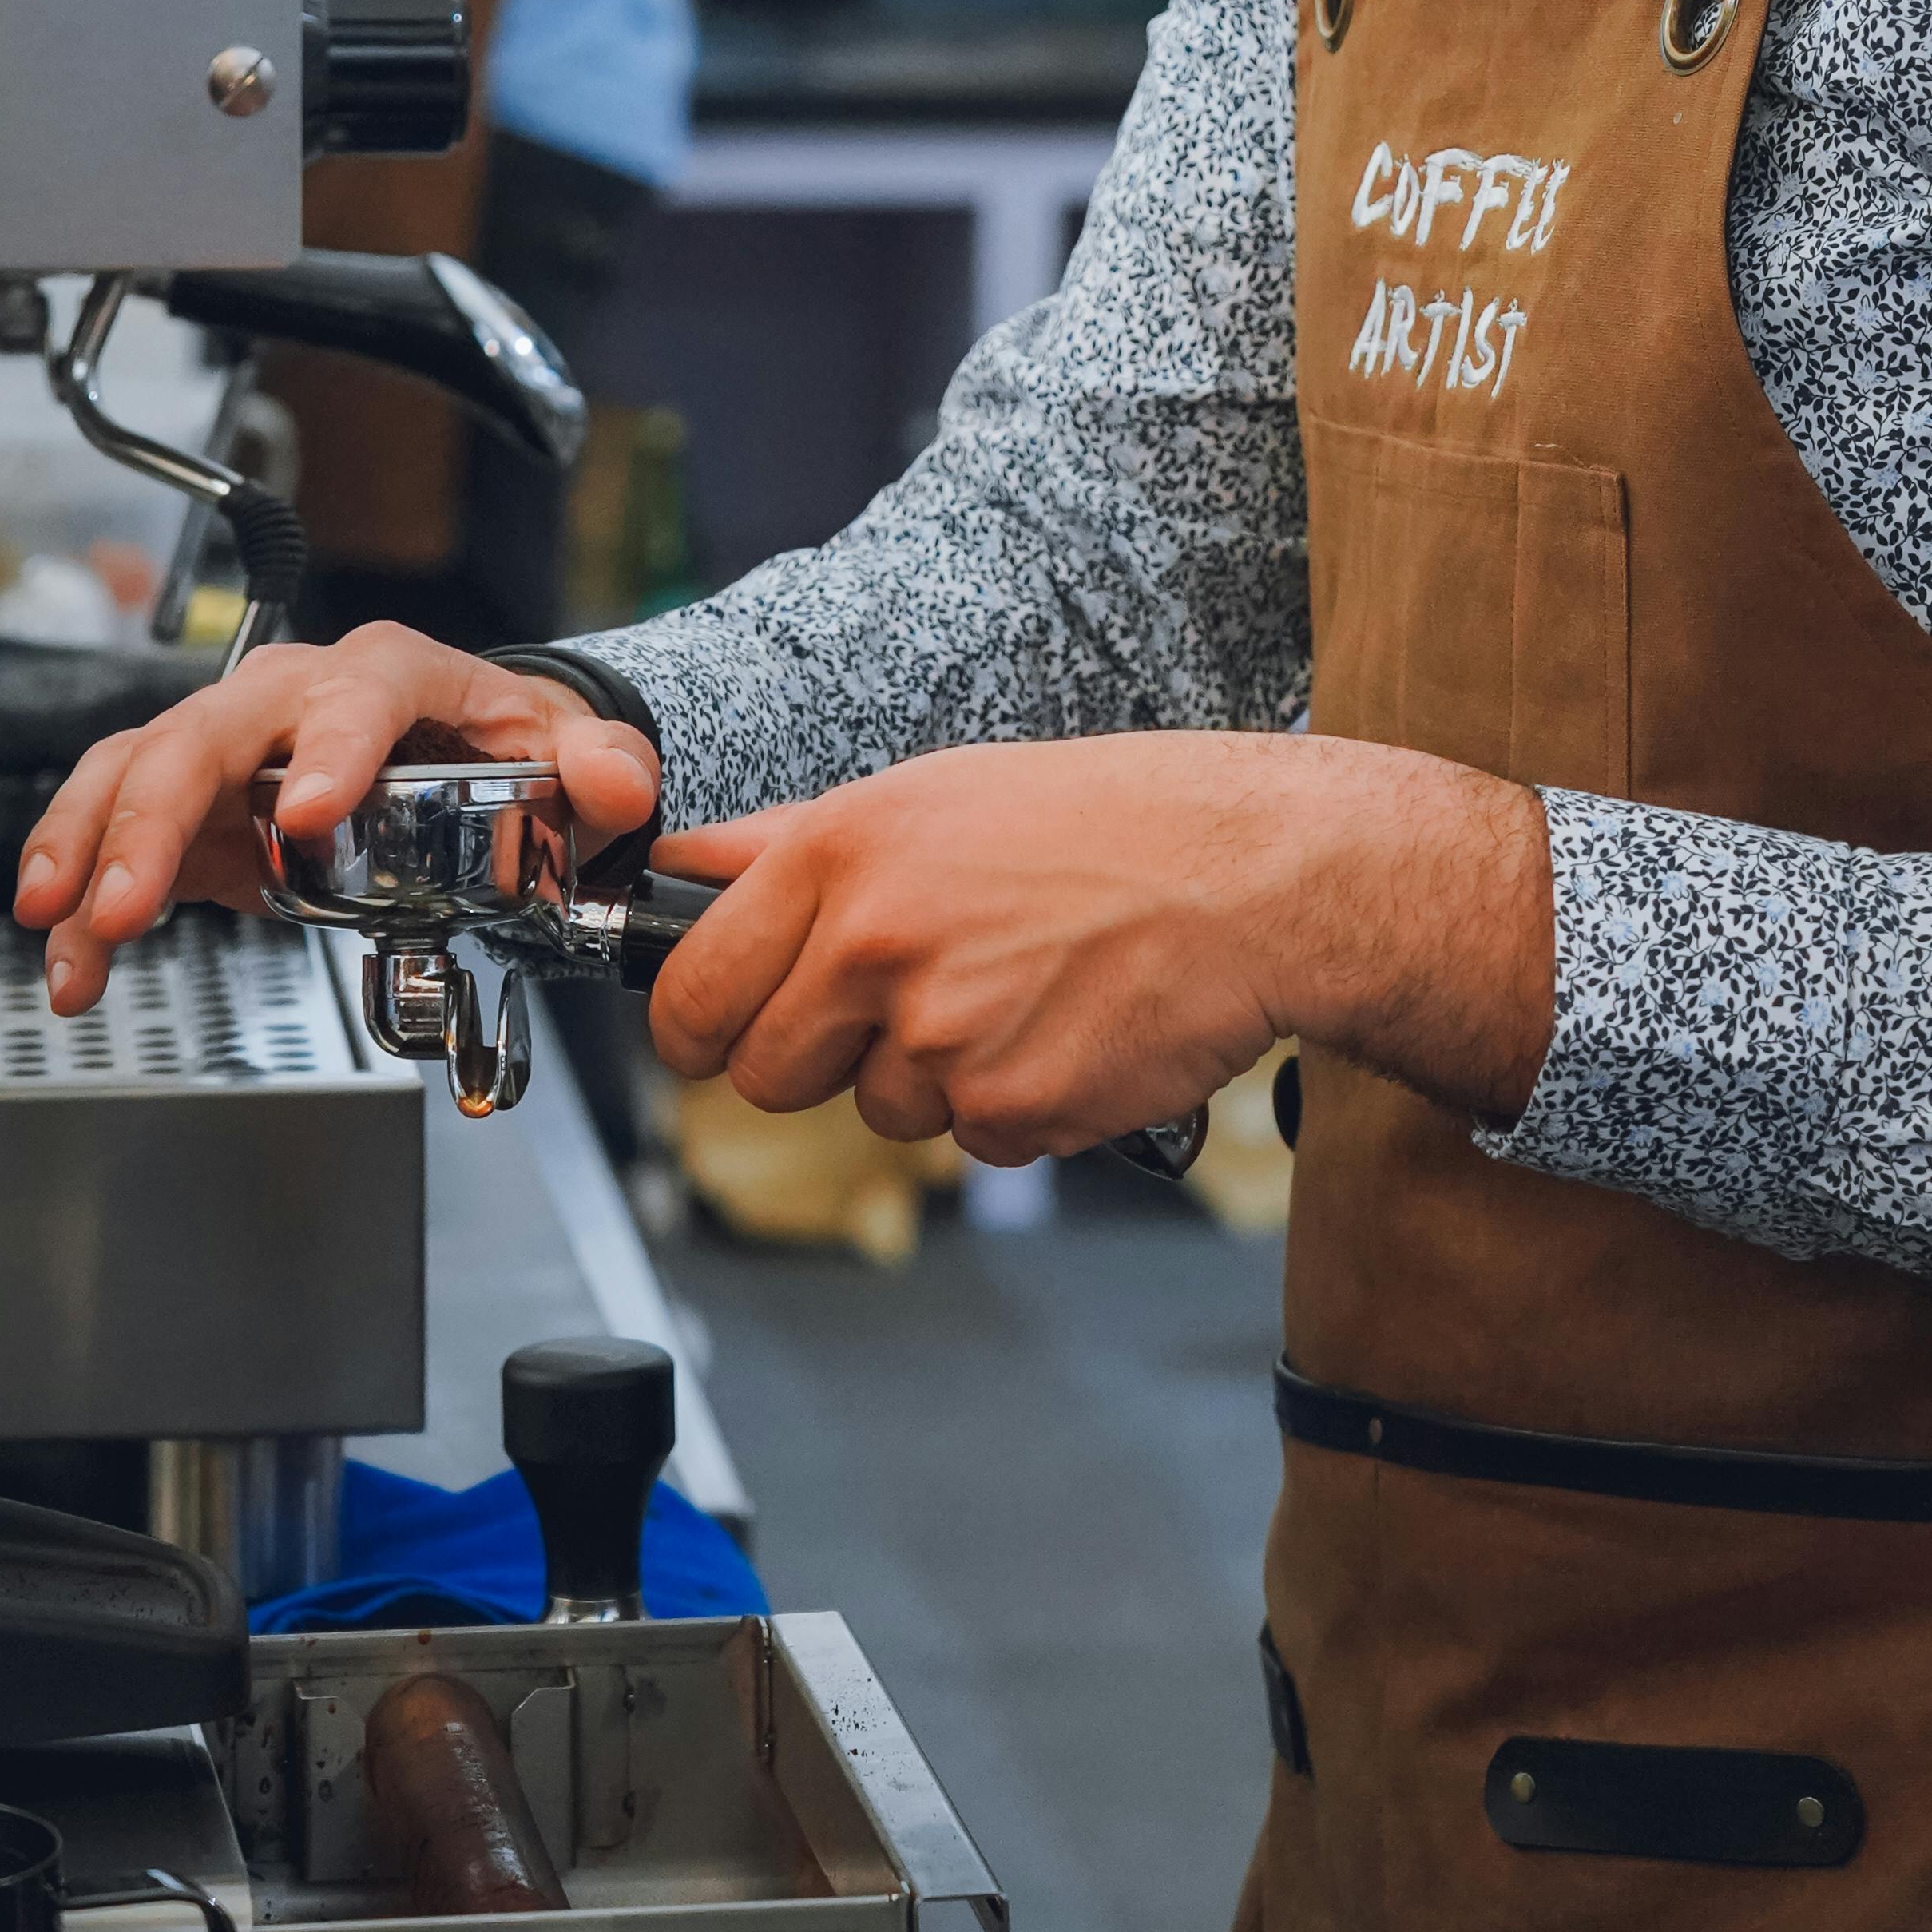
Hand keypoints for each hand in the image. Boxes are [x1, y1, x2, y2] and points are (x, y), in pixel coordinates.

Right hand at [13, 628, 660, 1015]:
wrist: (451, 749)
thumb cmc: (493, 738)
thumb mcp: (559, 750)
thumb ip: (600, 767)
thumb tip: (616, 783)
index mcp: (391, 675)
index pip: (356, 695)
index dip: (329, 749)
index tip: (306, 815)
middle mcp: (294, 696)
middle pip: (212, 732)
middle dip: (158, 815)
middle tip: (128, 899)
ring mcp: (233, 747)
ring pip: (141, 769)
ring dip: (91, 844)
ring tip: (64, 923)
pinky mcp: (195, 805)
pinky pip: (121, 833)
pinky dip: (88, 896)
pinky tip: (75, 964)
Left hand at [647, 732, 1552, 1160]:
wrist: (1251, 874)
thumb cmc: (1103, 820)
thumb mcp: (932, 793)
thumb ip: (790, 844)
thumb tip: (681, 862)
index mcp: (839, 856)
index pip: (693, 992)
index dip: (700, 1025)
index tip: (722, 1030)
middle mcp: (874, 945)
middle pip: (765, 1075)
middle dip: (816, 1058)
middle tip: (897, 1006)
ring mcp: (942, 1037)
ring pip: (878, 1109)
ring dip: (933, 1074)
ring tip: (1015, 988)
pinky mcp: (1012, 1110)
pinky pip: (971, 1137)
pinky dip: (1012, 1100)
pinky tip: (1063, 1027)